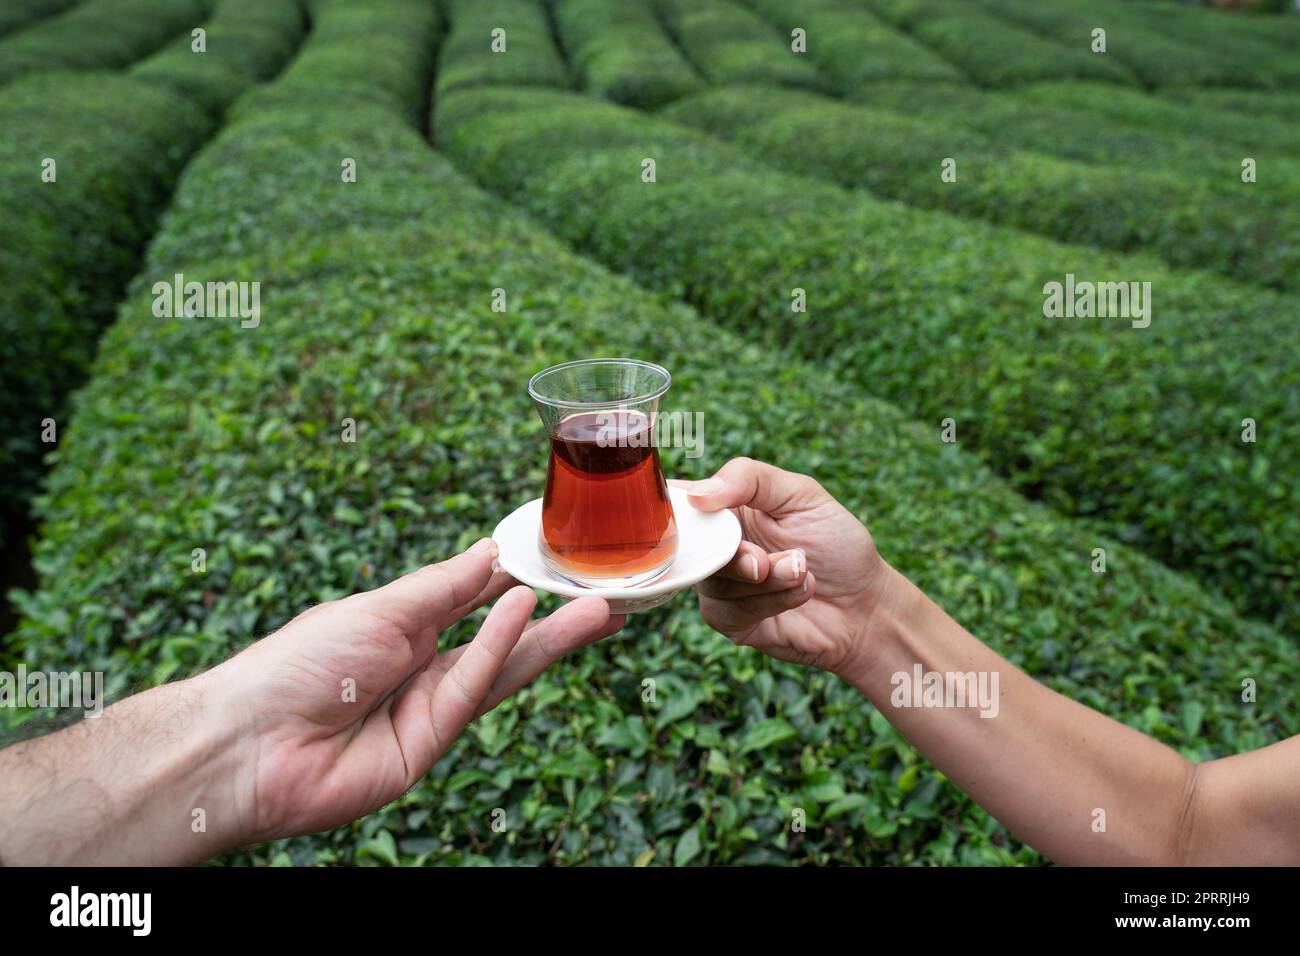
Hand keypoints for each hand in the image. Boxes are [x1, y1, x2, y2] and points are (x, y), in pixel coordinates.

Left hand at [205, 538, 623, 844]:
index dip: (514, 578)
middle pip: (498, 639)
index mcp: (399, 629)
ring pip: (501, 668)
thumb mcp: (378, 608)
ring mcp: (426, 711)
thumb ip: (442, 588)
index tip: (561, 557)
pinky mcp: (428, 747)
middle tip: (607, 594)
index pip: (470, 599)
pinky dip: (498, 647)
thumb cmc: (296, 663)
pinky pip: (470, 689)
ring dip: (551, 636)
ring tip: (603, 608)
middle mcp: (418, 669)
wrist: (247, 743)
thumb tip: (491, 553)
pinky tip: (528, 610)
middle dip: (553, 617)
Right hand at [675, 458, 889, 676]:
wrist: (866, 605)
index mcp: (726, 507)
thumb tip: (698, 493)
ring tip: (803, 570)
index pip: (679, 499)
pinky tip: (800, 593)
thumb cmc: (837, 544)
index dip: (676, 506)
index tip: (704, 512)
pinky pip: (728, 611)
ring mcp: (719, 584)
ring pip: (712, 580)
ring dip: (767, 578)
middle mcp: (715, 545)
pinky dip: (770, 601)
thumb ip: (750, 479)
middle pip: (689, 544)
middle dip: (734, 553)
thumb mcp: (802, 495)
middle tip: (766, 560)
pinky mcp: (730, 621)